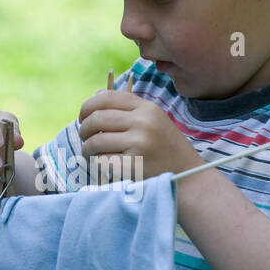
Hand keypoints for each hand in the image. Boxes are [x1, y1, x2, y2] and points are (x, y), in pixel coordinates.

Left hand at [77, 88, 201, 181]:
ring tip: (90, 153)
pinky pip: (102, 161)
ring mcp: (139, 144)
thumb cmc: (166, 148)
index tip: (82, 117)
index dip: (88, 106)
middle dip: (84, 129)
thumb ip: (126, 107)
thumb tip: (96, 94)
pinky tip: (100, 165)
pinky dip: (96, 164)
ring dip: (87, 149)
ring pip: (95, 141)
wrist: (187, 175)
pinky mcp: (134, 166)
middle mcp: (143, 122)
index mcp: (147, 108)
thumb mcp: (153, 120)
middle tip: (84, 137)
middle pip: (97, 118)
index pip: (107, 97)